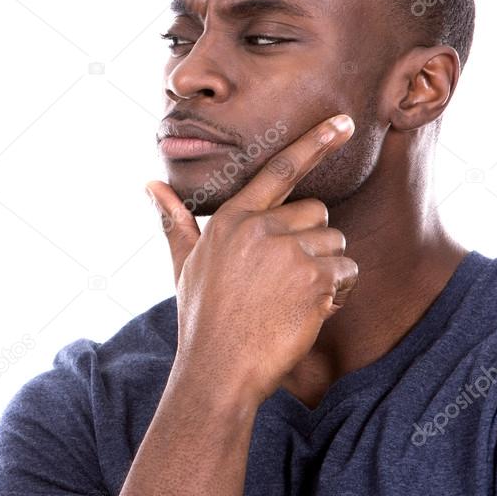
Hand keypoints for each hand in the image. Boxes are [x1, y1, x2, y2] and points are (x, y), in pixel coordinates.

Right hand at [145, 114, 358, 406]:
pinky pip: (345, 273)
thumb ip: (175, 222)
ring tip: (293, 301)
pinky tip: (307, 313)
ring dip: (327, 272)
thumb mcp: (183, 267)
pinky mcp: (312, 278)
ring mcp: (287, 251)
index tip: (343, 124)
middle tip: (288, 281)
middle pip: (317, 213)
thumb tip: (151, 185)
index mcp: (231, 220)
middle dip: (313, 243)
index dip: (314, 144)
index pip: (278, 172)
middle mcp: (259, 228)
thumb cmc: (202, 321)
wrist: (218, 371)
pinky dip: (337, 294)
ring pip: (335, 245)